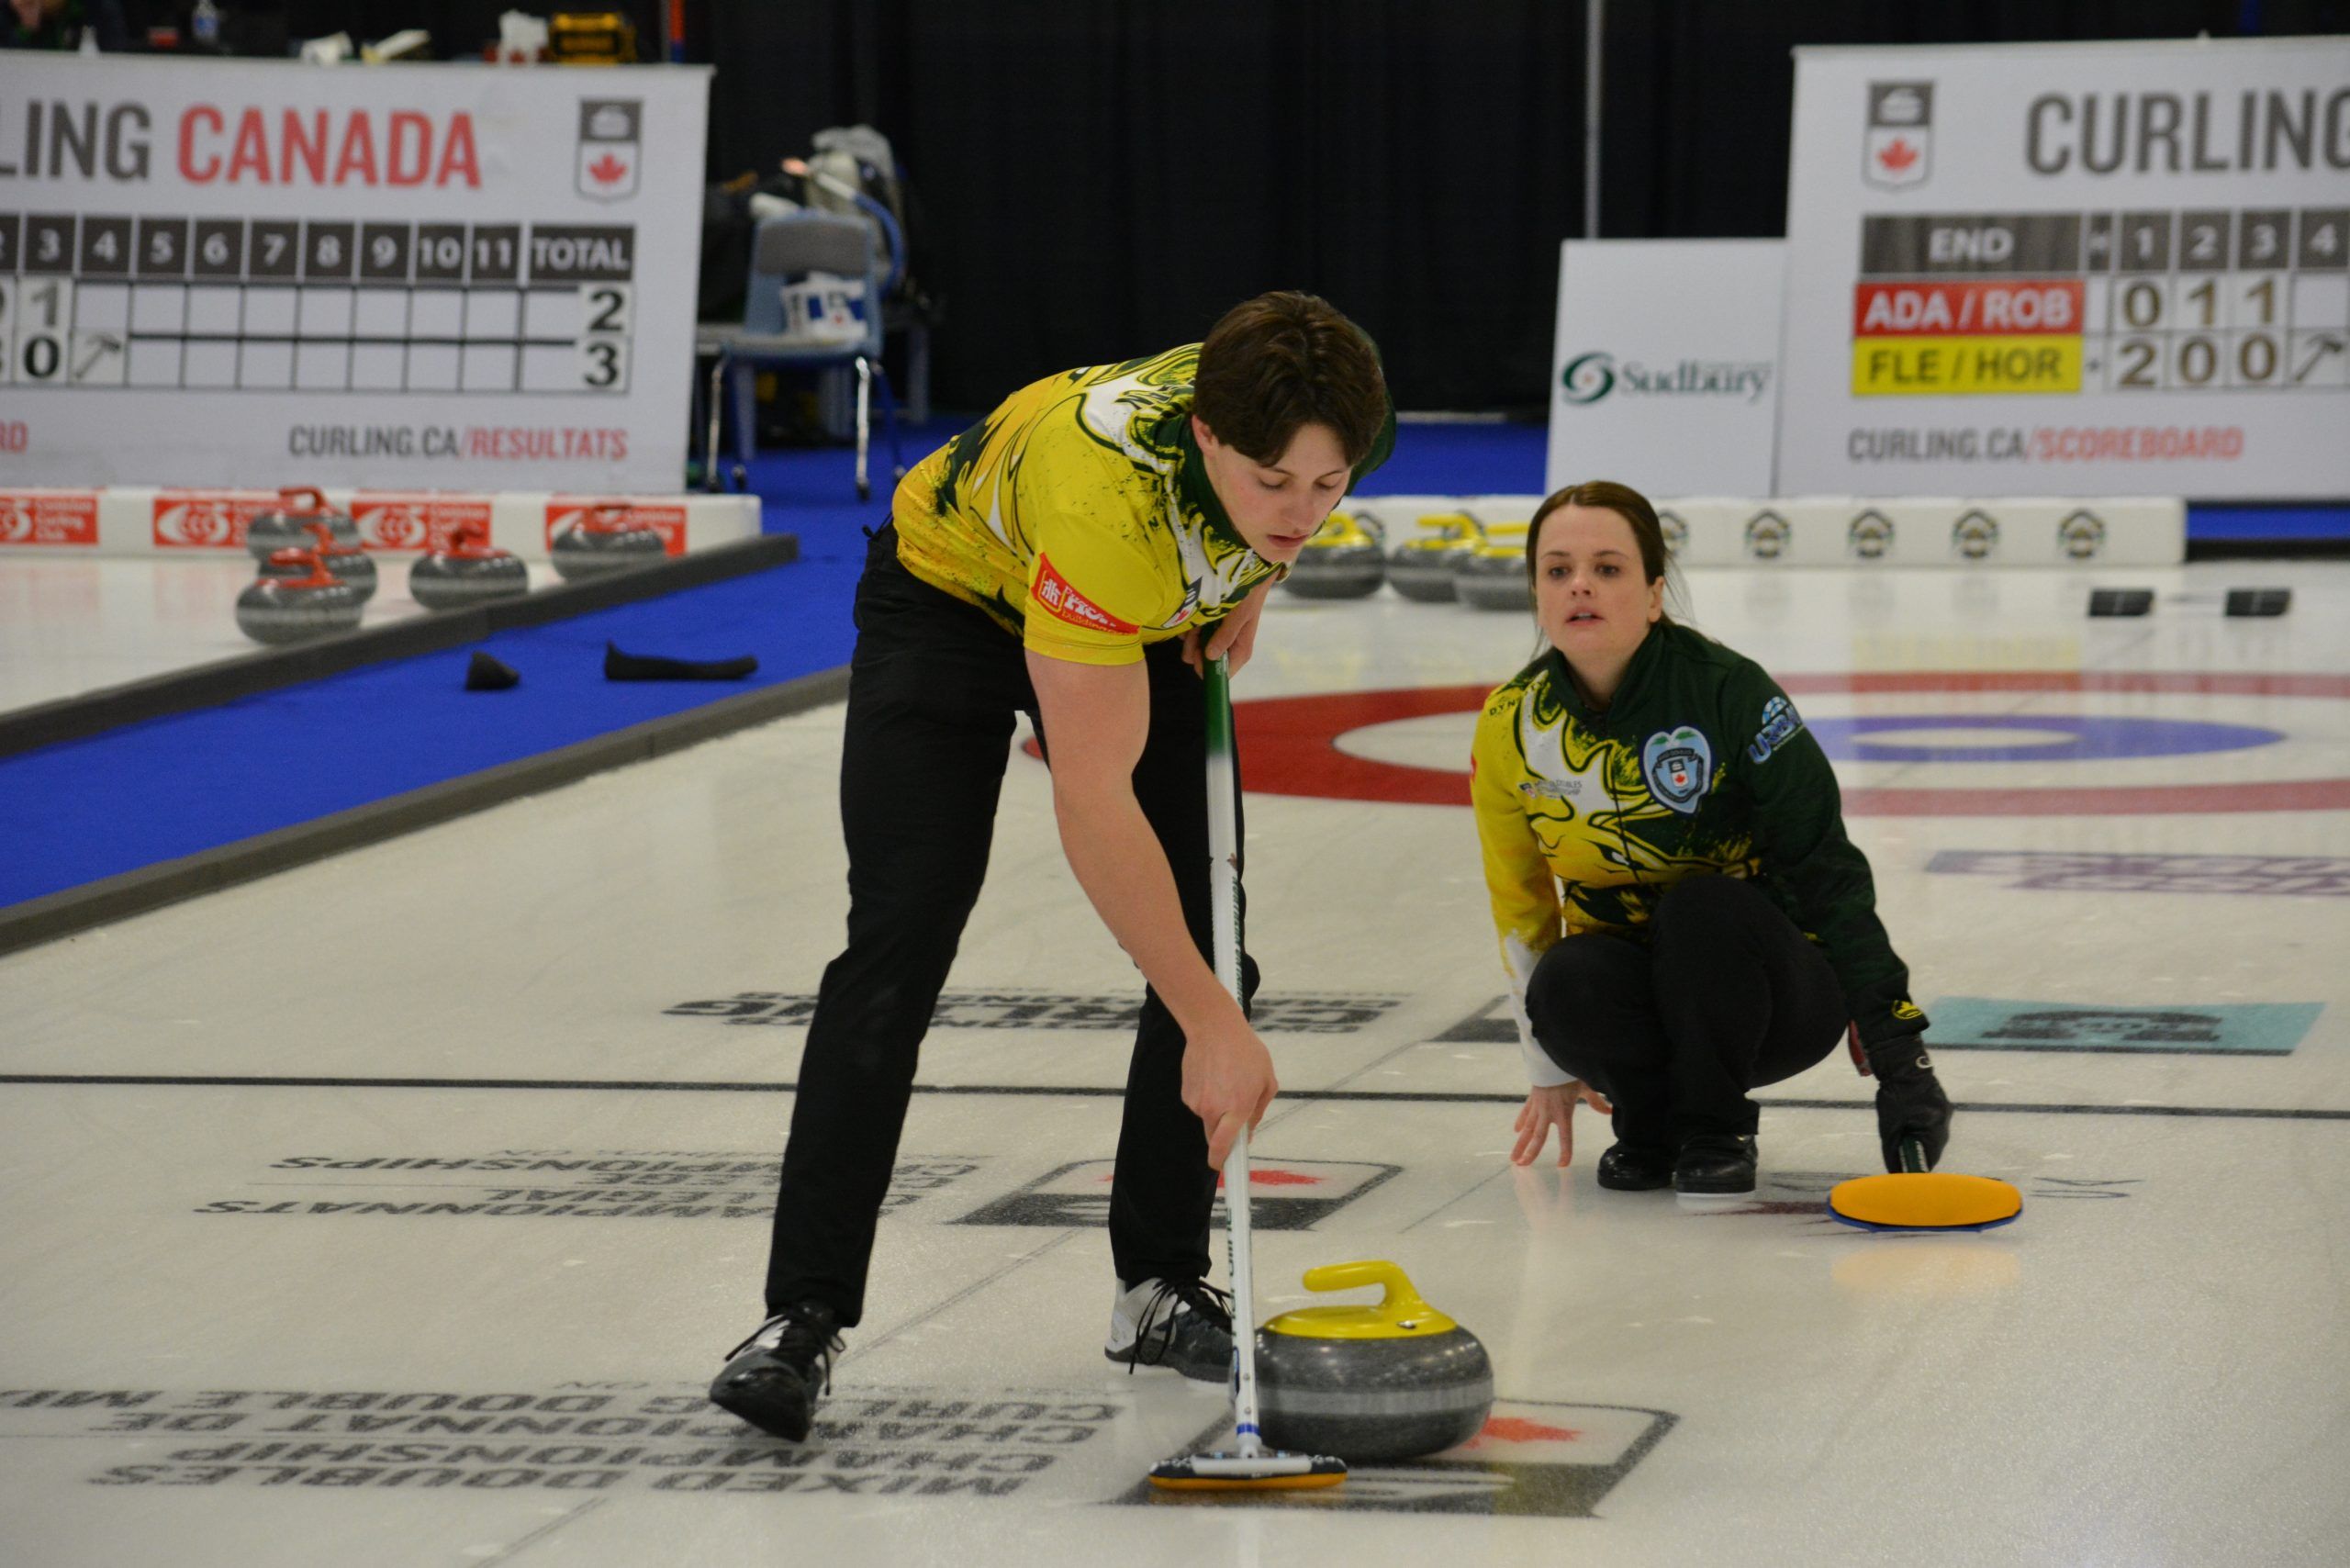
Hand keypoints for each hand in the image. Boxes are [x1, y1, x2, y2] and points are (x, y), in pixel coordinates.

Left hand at [1180, 585, 1268, 676]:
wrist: (1251, 572)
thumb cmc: (1250, 594)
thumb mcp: (1240, 614)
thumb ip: (1226, 635)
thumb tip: (1212, 657)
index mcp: (1240, 649)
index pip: (1224, 673)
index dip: (1208, 668)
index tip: (1198, 654)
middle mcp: (1227, 646)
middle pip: (1205, 662)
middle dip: (1195, 648)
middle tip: (1196, 631)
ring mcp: (1217, 637)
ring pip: (1195, 649)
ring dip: (1191, 636)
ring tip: (1196, 619)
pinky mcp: (1209, 626)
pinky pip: (1192, 635)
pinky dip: (1189, 627)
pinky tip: (1192, 616)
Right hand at [1182, 1016, 1277, 1169]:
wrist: (1213, 1027)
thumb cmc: (1245, 1052)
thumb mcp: (1266, 1081)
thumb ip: (1258, 1111)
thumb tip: (1248, 1133)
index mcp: (1237, 1107)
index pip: (1223, 1146)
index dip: (1222, 1162)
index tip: (1223, 1170)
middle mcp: (1214, 1108)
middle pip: (1214, 1138)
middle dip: (1223, 1136)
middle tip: (1233, 1116)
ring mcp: (1197, 1102)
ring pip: (1207, 1119)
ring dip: (1216, 1111)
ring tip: (1226, 1082)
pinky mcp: (1186, 1093)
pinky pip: (1198, 1105)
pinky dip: (1206, 1098)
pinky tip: (1213, 1077)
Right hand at [1510, 1081, 1613, 1166]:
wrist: (1552, 1059)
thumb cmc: (1570, 1073)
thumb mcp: (1586, 1087)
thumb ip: (1596, 1101)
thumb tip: (1609, 1111)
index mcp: (1564, 1112)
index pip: (1565, 1137)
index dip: (1565, 1151)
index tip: (1562, 1165)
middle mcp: (1548, 1112)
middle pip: (1538, 1136)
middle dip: (1530, 1152)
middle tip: (1522, 1166)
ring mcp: (1538, 1106)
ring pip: (1527, 1129)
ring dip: (1520, 1143)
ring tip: (1514, 1158)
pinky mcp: (1532, 1099)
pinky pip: (1525, 1113)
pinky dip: (1520, 1122)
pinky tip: (1516, 1131)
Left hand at [1864, 1035, 1950, 1171]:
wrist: (1903, 1064)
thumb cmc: (1895, 1095)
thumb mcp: (1889, 1126)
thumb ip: (1892, 1149)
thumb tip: (1894, 1170)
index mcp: (1934, 1129)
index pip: (1930, 1159)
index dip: (1917, 1168)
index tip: (1906, 1173)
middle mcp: (1944, 1122)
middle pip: (1933, 1148)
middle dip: (1917, 1153)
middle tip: (1900, 1155)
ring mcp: (1945, 1112)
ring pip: (1933, 1135)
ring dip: (1919, 1139)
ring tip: (1902, 1136)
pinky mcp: (1941, 1104)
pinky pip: (1933, 1123)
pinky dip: (1922, 1127)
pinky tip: (1909, 1123)